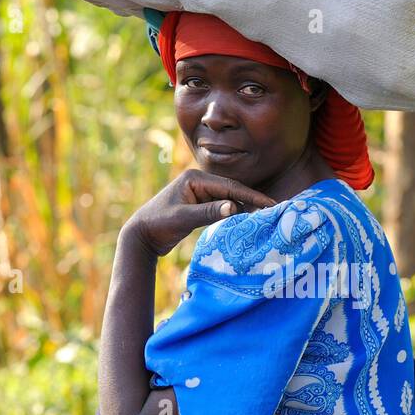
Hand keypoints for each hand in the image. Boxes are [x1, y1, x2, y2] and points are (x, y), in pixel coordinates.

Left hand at [125, 170, 275, 257]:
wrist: (141, 236)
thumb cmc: (158, 224)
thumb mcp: (183, 219)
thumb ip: (208, 212)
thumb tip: (234, 208)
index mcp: (195, 178)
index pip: (229, 186)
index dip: (251, 196)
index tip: (270, 204)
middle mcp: (198, 182)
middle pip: (231, 191)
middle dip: (251, 201)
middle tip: (273, 211)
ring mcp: (199, 193)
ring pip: (228, 200)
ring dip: (243, 209)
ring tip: (264, 218)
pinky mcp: (198, 205)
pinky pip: (221, 208)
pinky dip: (233, 215)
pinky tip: (245, 222)